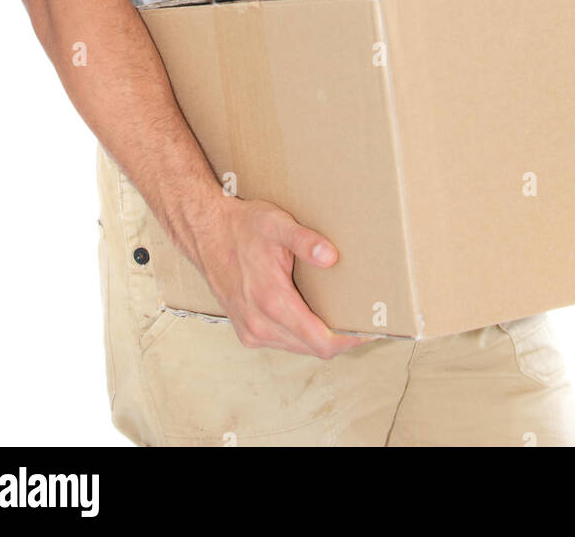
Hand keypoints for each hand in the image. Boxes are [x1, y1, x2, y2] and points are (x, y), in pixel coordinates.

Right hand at [202, 196, 370, 357]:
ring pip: (298, 347)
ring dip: (319, 337)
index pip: (321, 341)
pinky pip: (281, 342)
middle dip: (340, 338)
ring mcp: (251, 331)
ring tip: (340, 316)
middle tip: (361, 319)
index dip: (349, 340)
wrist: (205, 232)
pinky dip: (300, 335)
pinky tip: (309, 314)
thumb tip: (331, 257)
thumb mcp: (276, 225)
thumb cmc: (242, 227)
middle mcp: (260, 324)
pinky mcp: (245, 330)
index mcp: (272, 302)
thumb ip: (305, 241)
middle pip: (313, 349)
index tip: (369, 328)